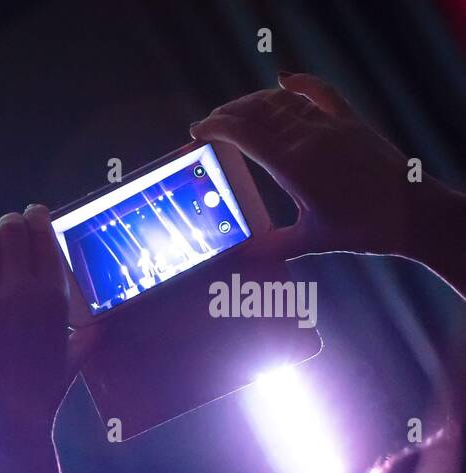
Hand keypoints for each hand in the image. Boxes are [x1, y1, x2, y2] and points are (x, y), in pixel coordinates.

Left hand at [0, 206, 97, 472]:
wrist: (6, 423)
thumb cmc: (42, 394)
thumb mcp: (74, 361)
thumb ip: (88, 336)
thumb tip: (100, 323)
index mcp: (55, 296)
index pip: (44, 236)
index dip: (36, 220)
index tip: (32, 216)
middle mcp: (23, 291)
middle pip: (11, 232)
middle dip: (9, 226)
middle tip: (7, 231)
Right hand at [191, 72, 454, 259]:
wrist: (412, 212)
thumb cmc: (361, 229)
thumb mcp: (310, 240)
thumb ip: (272, 246)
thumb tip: (241, 258)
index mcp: (293, 165)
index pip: (244, 133)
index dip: (216, 127)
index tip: (197, 131)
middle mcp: (310, 137)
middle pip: (257, 112)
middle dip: (228, 114)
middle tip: (209, 123)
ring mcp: (331, 125)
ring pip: (282, 101)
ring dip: (253, 102)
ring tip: (235, 111)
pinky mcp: (350, 122)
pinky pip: (320, 92)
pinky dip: (299, 82)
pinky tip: (283, 77)